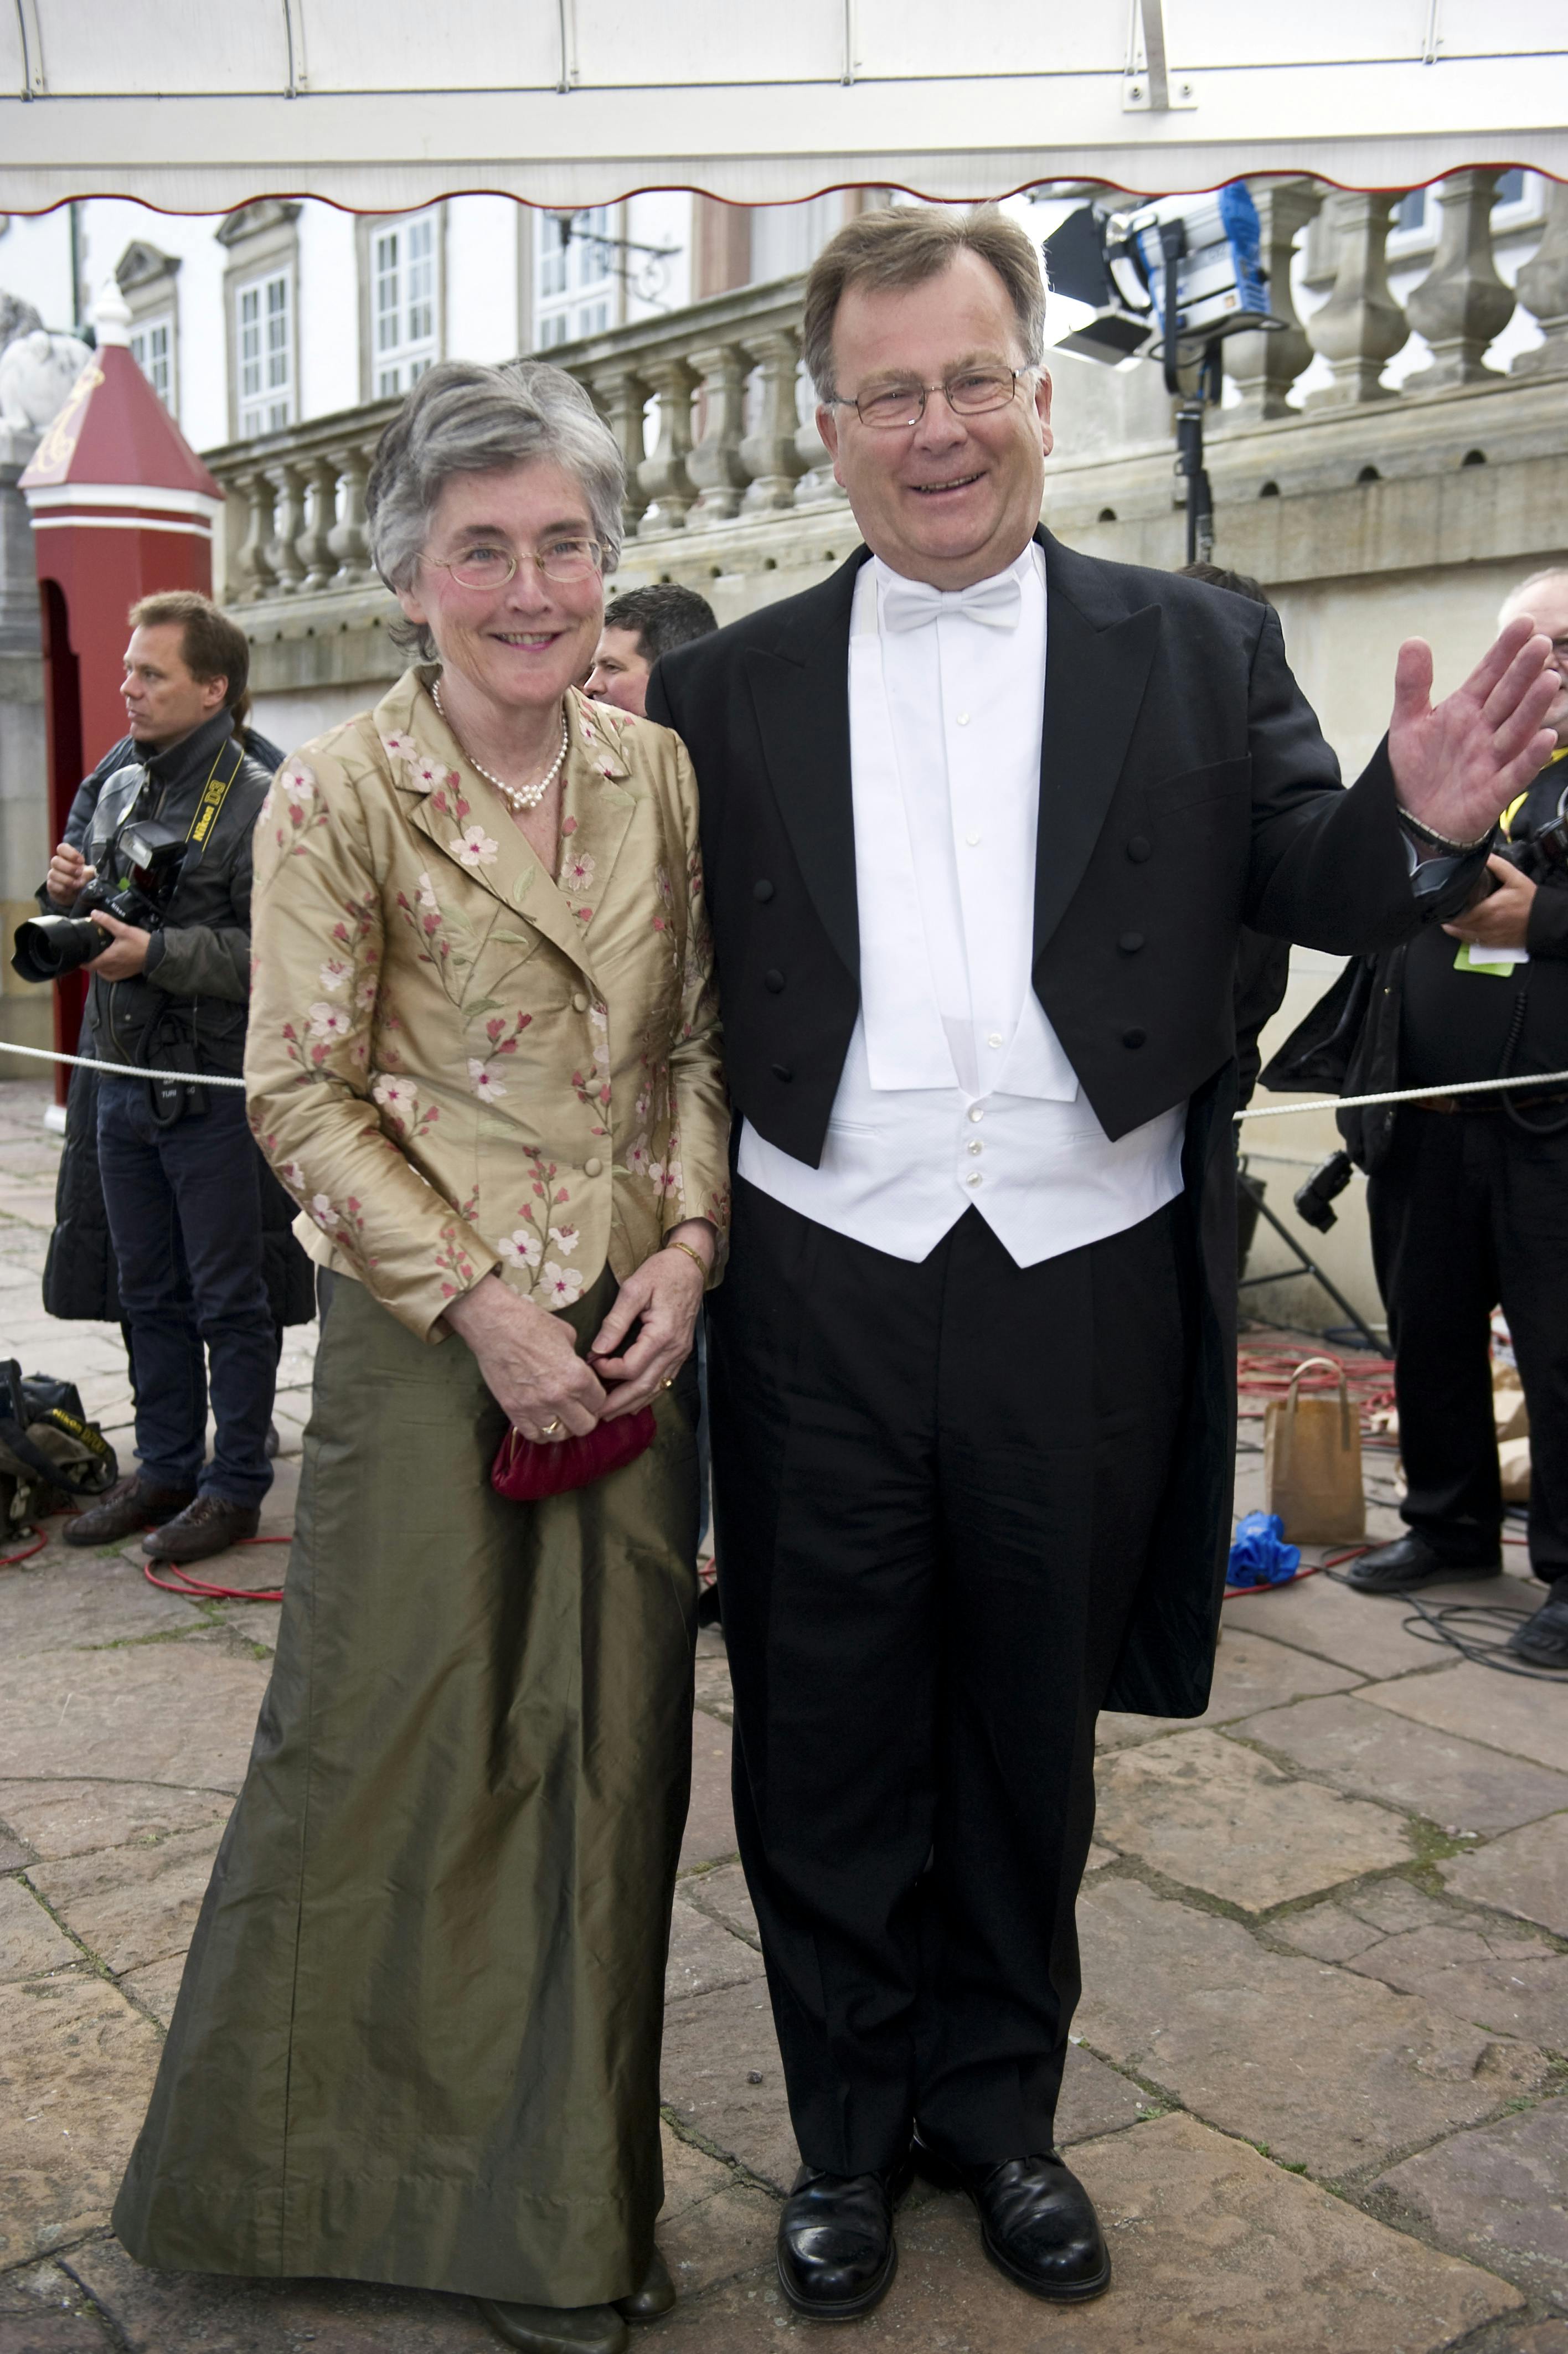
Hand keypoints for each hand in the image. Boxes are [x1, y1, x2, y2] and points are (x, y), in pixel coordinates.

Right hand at [46, 842, 92, 907]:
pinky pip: (52, 885)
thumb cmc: (82, 879)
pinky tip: (70, 891)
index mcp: (66, 857)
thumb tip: (90, 872)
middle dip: (69, 868)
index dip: (70, 853)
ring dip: (67, 880)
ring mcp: (53, 875)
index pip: (62, 848)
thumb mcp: (89, 874)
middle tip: (79, 873)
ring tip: (77, 885)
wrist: (77, 894)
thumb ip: (90, 872)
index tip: (81, 861)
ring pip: (53, 873)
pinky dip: (62, 888)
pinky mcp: (51, 886)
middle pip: (55, 860)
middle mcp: (57, 864)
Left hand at [85, 911, 151, 978]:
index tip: (78, 953)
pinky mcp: (123, 975)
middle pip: (93, 968)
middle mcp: (110, 969)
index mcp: (108, 959)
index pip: (88, 965)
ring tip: (97, 955)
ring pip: (101, 972)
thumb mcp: (124, 930)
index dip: (81, 961)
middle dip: (89, 961)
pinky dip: (106, 970)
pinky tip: (108, 962)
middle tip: (88, 950)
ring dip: (98, 965)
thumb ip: (107, 922)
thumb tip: (93, 913)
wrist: (157, 955)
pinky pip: (109, 975)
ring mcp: (117, 974)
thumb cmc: (140, 942)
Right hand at [441, 1271, 607, 1440]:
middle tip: (579, 1406)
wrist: (494, 1324)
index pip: (600, 1402)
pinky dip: (541, 1431)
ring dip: (563, 1426)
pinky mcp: (513, 1411)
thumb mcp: (568, 1335)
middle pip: (585, 1426)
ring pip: (560, 1435)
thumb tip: (580, 1369)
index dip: (597, 1398)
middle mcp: (559, 1397)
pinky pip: (534, 1435)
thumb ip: (578, 1360)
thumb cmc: (531, 1323)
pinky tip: (541, 1419)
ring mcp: (534, 1407)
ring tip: (559, 1414)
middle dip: (586, 1416)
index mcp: (577, 1377)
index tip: (590, 1394)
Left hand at [588, 1225, 710, 1420]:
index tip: (591, 1363)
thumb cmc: (661, 1273)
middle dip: (619, 1402)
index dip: (608, 1371)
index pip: (631, 1367)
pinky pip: (663, 1380)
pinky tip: (632, 1400)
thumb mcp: (633, 1289)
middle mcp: (674, 1350)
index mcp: (662, 1334)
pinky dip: (647, 1394)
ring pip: (656, 1388)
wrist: (690, 1266)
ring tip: (610, 1412)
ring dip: (632, 1403)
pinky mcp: (680, 1352)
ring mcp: (680, 1353)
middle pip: (644, 1387)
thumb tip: (597, 1349)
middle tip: (596, 1413)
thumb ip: (615, 1321)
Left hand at [1388, 617, 1557, 845]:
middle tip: (1541, 643)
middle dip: (1523, 671)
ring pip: (1516, 729)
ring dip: (1533, 706)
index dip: (1504, 651)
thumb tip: (1414, 639)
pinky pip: (1515, 773)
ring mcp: (1491, 760)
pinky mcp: (1493, 791)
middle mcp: (1484, 731)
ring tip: (1549, 679)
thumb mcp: (1407, 723)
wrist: (1413, 817)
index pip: (1488, 674)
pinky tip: (1545, 737)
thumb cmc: (1418, 767)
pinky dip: (1530, 757)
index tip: (1523, 623)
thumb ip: (1412, 684)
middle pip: (1507, 697)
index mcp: (1466, 710)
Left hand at [1443, 855, 1536, 949]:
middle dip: (1448, 915)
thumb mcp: (1515, 878)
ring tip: (1447, 915)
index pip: (1458, 913)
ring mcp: (1487, 936)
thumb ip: (1498, 866)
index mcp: (1488, 909)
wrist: (1542, 920)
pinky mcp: (1490, 943)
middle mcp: (1485, 925)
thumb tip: (1484, 856)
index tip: (1444, 899)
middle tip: (1444, 904)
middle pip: (1456, 924)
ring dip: (1452, 926)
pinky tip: (1458, 926)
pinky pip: (1470, 941)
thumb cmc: (1529, 900)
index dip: (1448, 907)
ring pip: (1460, 934)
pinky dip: (1461, 934)